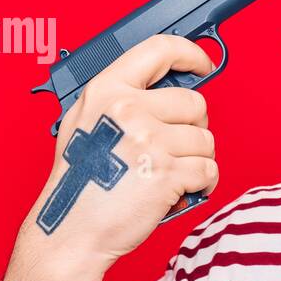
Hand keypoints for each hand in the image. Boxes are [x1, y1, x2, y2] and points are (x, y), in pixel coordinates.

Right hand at [16, 34, 219, 273]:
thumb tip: (167, 87)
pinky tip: (182, 190)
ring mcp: (148, 141)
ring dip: (197, 160)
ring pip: (206, 139)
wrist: (72, 230)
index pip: (160, 50)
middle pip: (195, 103)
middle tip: (177, 147)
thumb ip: (121, 99)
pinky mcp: (166, 173)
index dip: (191, 54)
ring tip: (172, 174)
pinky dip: (203, 183)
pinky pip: (209, 169)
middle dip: (194, 127)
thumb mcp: (86, 123)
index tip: (204, 65)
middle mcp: (128, 110)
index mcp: (106, 90)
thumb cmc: (80, 183)